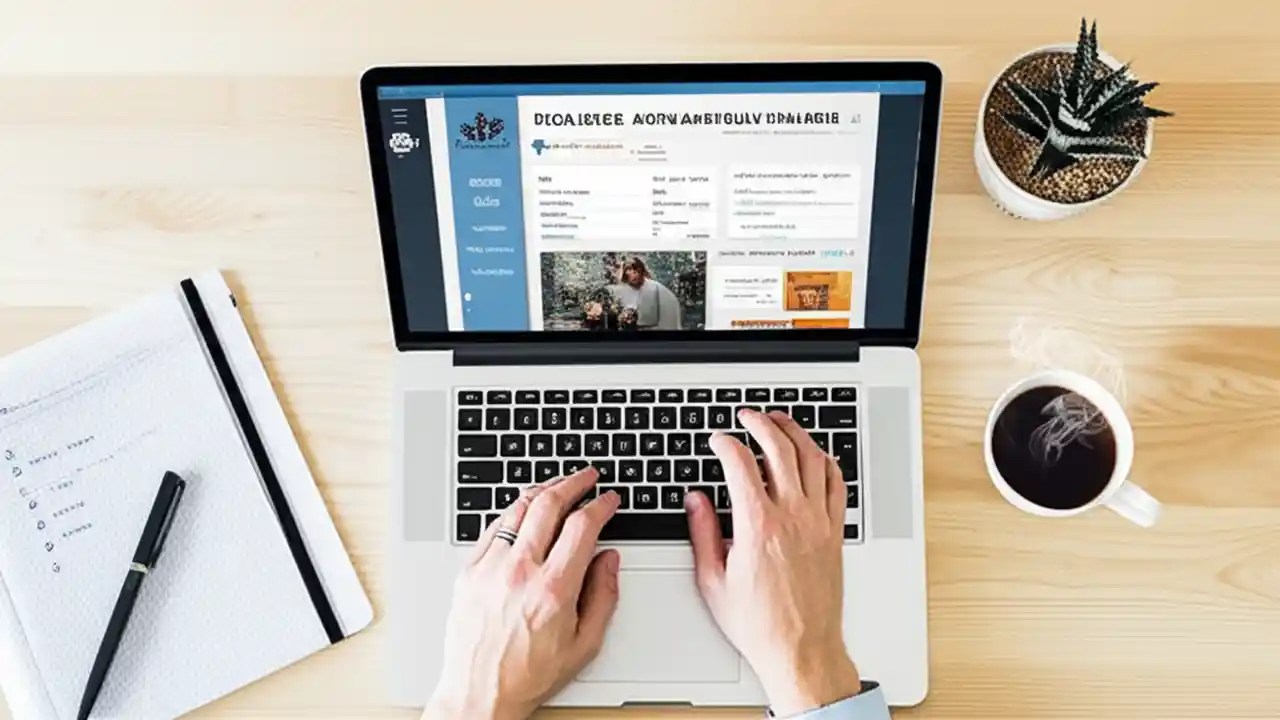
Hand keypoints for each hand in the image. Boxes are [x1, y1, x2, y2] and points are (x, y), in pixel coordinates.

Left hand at [425, 468, 620, 719]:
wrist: (479, 694)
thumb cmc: (528, 675)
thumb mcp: (584, 645)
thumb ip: (604, 596)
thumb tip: (610, 560)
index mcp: (553, 590)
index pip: (582, 526)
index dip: (600, 505)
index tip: (608, 499)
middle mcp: (519, 572)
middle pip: (548, 505)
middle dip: (573, 483)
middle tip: (586, 477)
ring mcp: (490, 569)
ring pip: (517, 509)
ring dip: (542, 490)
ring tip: (558, 486)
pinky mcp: (469, 572)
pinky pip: (493, 527)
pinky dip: (513, 512)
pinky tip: (524, 510)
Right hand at [684, 410, 860, 716]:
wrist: (801, 649)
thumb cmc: (759, 623)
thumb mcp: (713, 580)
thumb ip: (703, 533)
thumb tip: (696, 501)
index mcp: (757, 526)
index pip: (740, 464)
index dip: (725, 444)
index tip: (718, 440)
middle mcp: (792, 517)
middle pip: (779, 450)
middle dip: (760, 424)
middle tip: (747, 417)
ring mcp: (818, 522)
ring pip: (811, 459)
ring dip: (794, 433)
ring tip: (779, 422)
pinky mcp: (834, 533)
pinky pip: (836, 484)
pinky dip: (825, 461)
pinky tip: (815, 454)